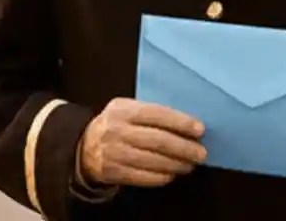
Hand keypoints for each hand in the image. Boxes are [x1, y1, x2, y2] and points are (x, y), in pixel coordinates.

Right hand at [78, 98, 206, 187]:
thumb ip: (150, 112)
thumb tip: (187, 124)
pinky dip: (163, 176)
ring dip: (177, 164)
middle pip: (158, 140)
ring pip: (154, 161)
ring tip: (189, 164)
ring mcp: (114, 152)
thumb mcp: (126, 109)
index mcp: (122, 109)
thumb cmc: (115, 124)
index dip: (181, 122)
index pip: (157, 114)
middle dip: (184, 148)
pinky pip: (145, 177)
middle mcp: (117, 130)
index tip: (200, 130)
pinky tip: (172, 173)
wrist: (85, 146)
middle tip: (201, 153)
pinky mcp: (114, 172)